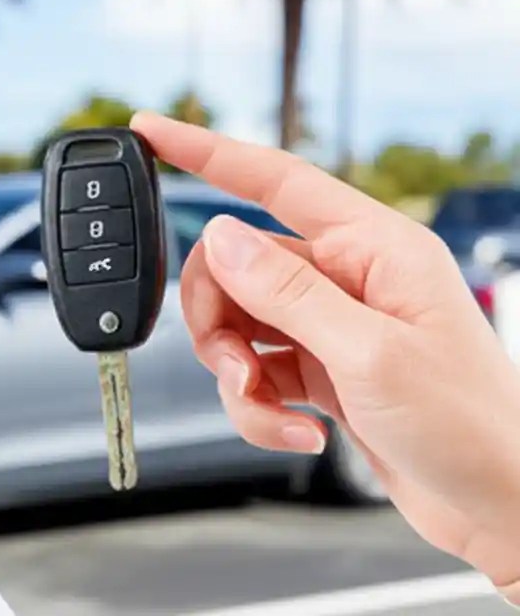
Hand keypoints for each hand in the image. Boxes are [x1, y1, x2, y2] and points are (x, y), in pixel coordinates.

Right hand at [132, 113, 519, 602]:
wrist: (499, 504)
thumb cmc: (471, 424)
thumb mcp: (369, 354)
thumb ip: (286, 292)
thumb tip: (220, 234)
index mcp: (374, 247)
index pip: (275, 180)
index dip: (206, 152)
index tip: (152, 133)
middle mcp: (350, 277)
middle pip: (236, 266)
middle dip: (218, 320)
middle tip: (234, 367)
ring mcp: (332, 324)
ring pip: (239, 325)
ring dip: (238, 375)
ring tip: (269, 410)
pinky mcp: (322, 370)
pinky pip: (257, 371)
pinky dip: (258, 407)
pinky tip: (296, 431)